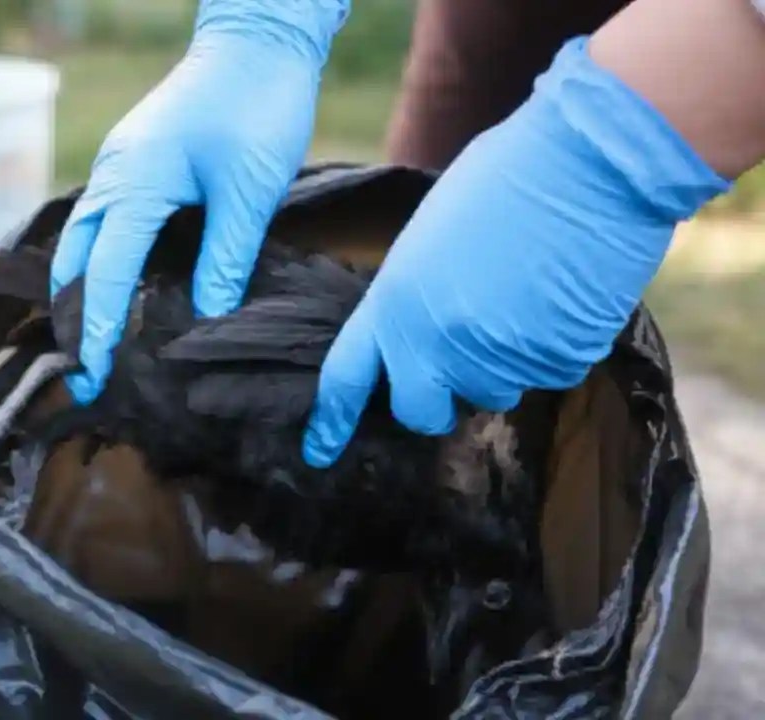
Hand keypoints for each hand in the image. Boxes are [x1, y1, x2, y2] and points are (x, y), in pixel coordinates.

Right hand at [50, 0, 348, 402]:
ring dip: (84, 290)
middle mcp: (114, 176)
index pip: (107, 272)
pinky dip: (103, 262)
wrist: (258, 38)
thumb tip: (205, 316)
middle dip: (74, 317)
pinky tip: (124, 290)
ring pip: (83, 241)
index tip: (93, 374)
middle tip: (85, 372)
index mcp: (135, 183)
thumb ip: (225, 256)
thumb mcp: (250, 190)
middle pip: (74, 259)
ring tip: (96, 342)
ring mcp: (119, 167)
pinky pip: (104, 222)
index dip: (100, 327)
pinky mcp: (136, 164)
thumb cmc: (257, 105)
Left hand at [303, 37, 728, 466]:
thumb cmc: (508, 174)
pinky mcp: (556, 363)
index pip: (347, 376)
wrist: (589, 160)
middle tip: (462, 357)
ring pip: (493, 393)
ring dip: (503, 364)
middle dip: (438, 397)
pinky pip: (550, 373)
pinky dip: (555, 346)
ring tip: (526, 295)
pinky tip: (563, 294)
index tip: (319, 453)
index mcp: (394, 304)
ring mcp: (497, 360)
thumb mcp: (431, 234)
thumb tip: (422, 323)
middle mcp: (437, 345)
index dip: (331, 420)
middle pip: (422, 412)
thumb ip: (415, 292)